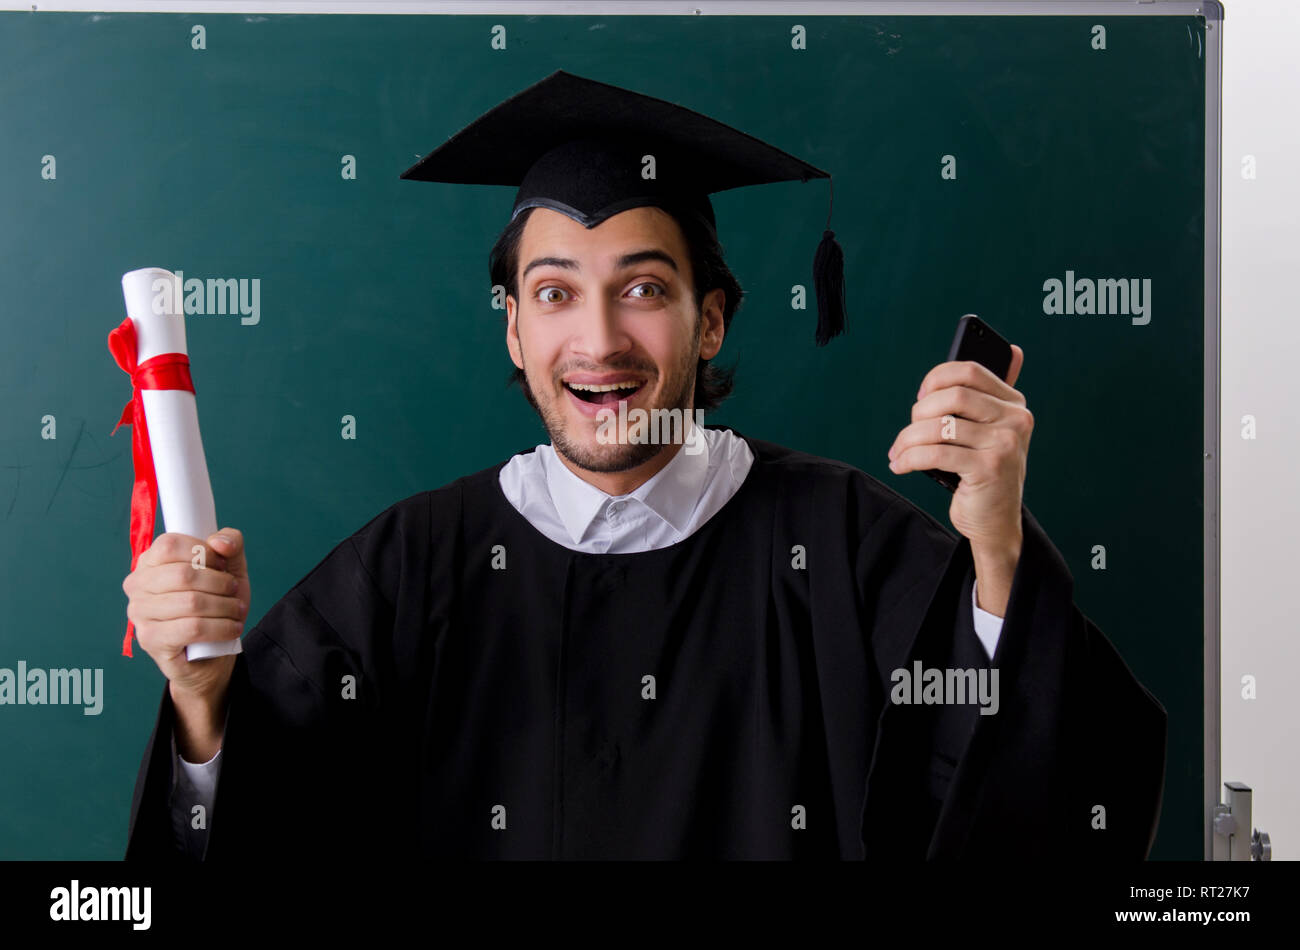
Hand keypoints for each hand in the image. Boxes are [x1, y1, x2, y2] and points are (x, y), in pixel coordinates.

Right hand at [122, 529, 249, 755]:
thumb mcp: (230, 568)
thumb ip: (230, 543)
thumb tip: (219, 541)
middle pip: (183, 574)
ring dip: (224, 606)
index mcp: (150, 561)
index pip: (171, 544)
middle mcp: (137, 585)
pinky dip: (221, 627)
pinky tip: (232, 627)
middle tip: (232, 590)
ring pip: (191, 602)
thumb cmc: (216, 603)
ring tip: (236, 611)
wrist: (212, 652)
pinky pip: (192, 628)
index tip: (222, 564)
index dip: (204, 551)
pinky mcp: (151, 639)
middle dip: (219, 582)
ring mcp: (140, 613)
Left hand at [887, 346, 1030, 559]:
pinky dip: (910, 458)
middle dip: (920, 412)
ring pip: (940, 426)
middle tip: (909, 432)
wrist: (995, 521)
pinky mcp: (988, 469)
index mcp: (1015, 404)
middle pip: (954, 396)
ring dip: (908, 439)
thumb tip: (1011, 349)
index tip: (920, 398)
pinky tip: (900, 465)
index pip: (970, 371)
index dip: (936, 379)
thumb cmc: (984, 471)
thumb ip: (993, 394)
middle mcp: (1016, 420)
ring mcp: (1005, 445)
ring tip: (898, 452)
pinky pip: (935, 454)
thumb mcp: (991, 431)